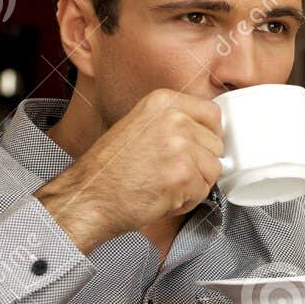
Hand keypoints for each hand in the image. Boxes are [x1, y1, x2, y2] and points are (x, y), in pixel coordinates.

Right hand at [36, 88, 223, 254]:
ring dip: (194, 185)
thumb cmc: (108, 171)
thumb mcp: (139, 127)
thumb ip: (171, 125)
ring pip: (213, 169)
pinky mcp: (183, 174)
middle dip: (200, 165)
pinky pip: (203, 192)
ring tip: (165, 187)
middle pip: (215, 144)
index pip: (212, 113)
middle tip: (171, 174)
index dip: (209, 137)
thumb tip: (204, 137)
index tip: (198, 150)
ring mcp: (180, 146)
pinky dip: (186, 202)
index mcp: (163, 101)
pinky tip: (162, 198)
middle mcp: (174, 118)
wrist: (89, 197)